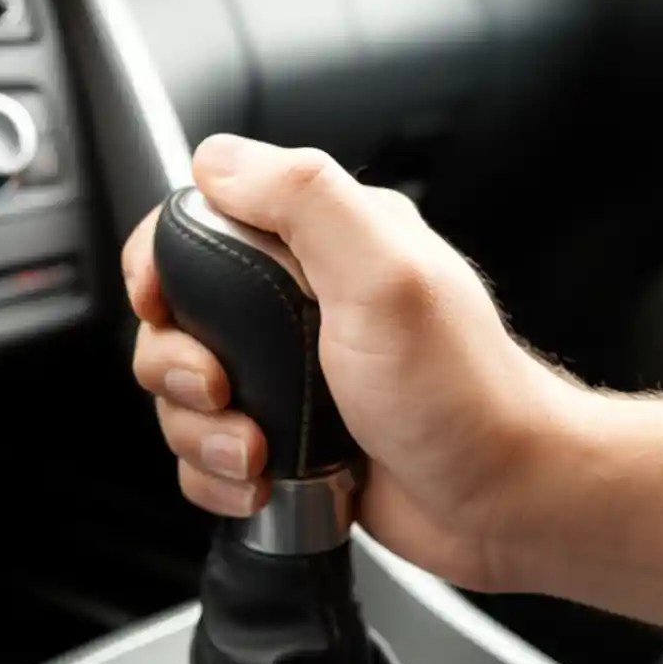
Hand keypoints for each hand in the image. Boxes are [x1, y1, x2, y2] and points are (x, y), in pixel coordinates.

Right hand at [123, 134, 583, 590]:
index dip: (160, 261)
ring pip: (184, 393)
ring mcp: (287, 375)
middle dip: (176, 364)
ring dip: (201, 432)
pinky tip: (260, 482)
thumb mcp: (385, 277)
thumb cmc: (462, 396)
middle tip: (221, 389)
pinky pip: (208, 451)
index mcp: (322, 243)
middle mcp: (298, 304)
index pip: (202, 222)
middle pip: (175, 318)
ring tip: (255, 453)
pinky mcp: (283, 437)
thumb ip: (305, 200)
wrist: (502, 502)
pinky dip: (218, 475)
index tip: (160, 301)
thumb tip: (218, 161)